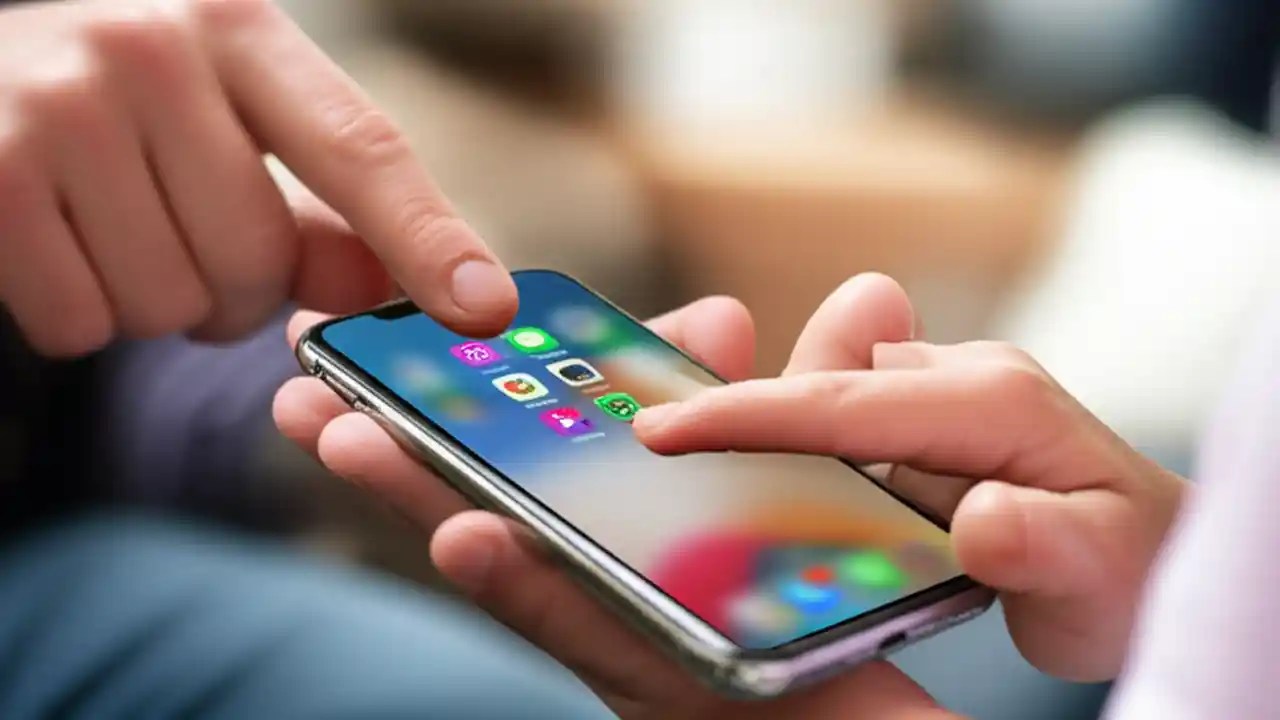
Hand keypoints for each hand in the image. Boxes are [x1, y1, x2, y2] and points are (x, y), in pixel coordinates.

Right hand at [0, 0, 514, 356]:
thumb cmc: (124, 107)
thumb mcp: (231, 122)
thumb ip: (325, 208)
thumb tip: (407, 294)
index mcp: (237, 30)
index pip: (360, 148)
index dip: (428, 240)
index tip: (484, 310)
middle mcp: (150, 50)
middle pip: (260, 261)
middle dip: (235, 289)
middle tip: (183, 236)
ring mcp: (59, 108)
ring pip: (174, 305)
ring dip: (157, 304)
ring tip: (117, 230)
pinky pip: (82, 324)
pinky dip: (79, 316)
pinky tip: (58, 246)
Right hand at [274, 288, 961, 718]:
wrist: (892, 719)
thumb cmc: (871, 606)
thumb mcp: (854, 482)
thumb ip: (840, 397)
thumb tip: (870, 292)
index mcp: (656, 524)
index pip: (576, 438)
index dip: (508, 374)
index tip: (451, 306)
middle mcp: (627, 580)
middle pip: (503, 496)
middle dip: (416, 432)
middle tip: (328, 369)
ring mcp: (634, 641)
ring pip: (510, 560)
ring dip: (419, 497)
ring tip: (341, 435)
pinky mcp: (659, 691)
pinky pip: (581, 633)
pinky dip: (520, 586)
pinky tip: (461, 533)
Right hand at [635, 275, 1188, 681]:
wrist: (1148, 547)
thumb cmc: (1127, 565)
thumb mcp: (1099, 572)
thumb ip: (1044, 545)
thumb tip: (984, 518)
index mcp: (990, 402)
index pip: (844, 405)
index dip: (747, 415)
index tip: (661, 433)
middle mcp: (950, 381)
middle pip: (810, 387)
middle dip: (717, 398)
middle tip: (631, 422)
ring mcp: (927, 395)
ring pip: (810, 397)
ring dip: (740, 414)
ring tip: (660, 432)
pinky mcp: (910, 421)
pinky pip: (825, 417)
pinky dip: (771, 437)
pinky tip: (725, 460)